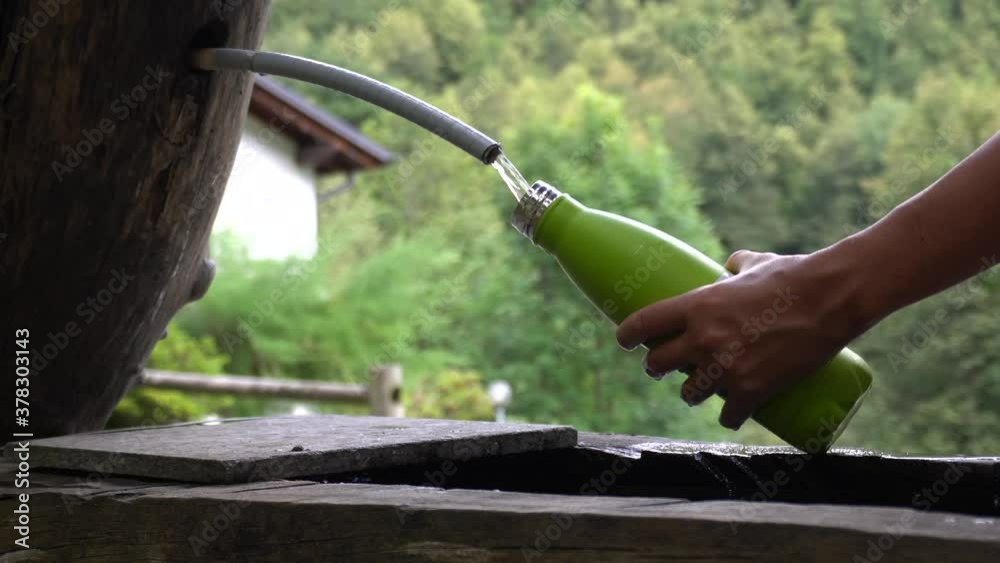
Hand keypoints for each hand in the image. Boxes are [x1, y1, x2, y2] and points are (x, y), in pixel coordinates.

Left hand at [615, 249, 862, 430]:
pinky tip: (730, 416)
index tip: (624, 341)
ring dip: (690, 393)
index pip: (641, 324)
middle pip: (655, 364)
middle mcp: (703, 339)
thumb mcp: (754, 263)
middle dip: (656, 366)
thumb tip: (729, 263)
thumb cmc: (793, 274)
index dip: (626, 335)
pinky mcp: (752, 391)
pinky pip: (727, 416)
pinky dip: (729, 417)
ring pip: (687, 394)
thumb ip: (736, 263)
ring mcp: (726, 368)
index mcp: (696, 305)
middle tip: (663, 366)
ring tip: (697, 390)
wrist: (832, 298)